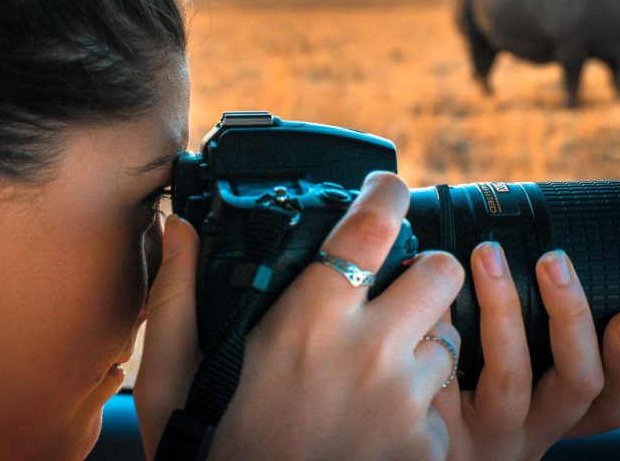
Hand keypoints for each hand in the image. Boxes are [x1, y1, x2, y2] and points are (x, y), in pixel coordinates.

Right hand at [135, 171, 464, 459]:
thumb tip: (180, 229)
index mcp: (308, 321)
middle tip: (394, 290)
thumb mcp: (172, 376)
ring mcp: (405, 403)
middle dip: (423, 271)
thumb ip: (176, 295)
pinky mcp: (427, 448)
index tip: (384, 185)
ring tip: (374, 372)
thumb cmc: (212, 452)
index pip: (372, 226)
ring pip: (447, 341)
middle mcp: (368, 353)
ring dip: (421, 344)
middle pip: (440, 272)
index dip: (386, 191)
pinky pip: (442, 405)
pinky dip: (419, 406)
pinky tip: (375, 423)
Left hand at [432, 243, 619, 459]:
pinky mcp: (433, 432)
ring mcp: (479, 438)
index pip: (607, 404)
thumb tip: (545, 270)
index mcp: (547, 424)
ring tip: (488, 256)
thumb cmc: (452, 413)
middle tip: (553, 260)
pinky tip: (436, 291)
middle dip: (571, 314)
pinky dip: (443, 326)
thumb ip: (524, 354)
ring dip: (505, 307)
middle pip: (574, 382)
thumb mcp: (504, 398)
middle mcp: (523, 436)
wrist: (395, 459)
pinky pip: (443, 374)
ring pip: (511, 377)